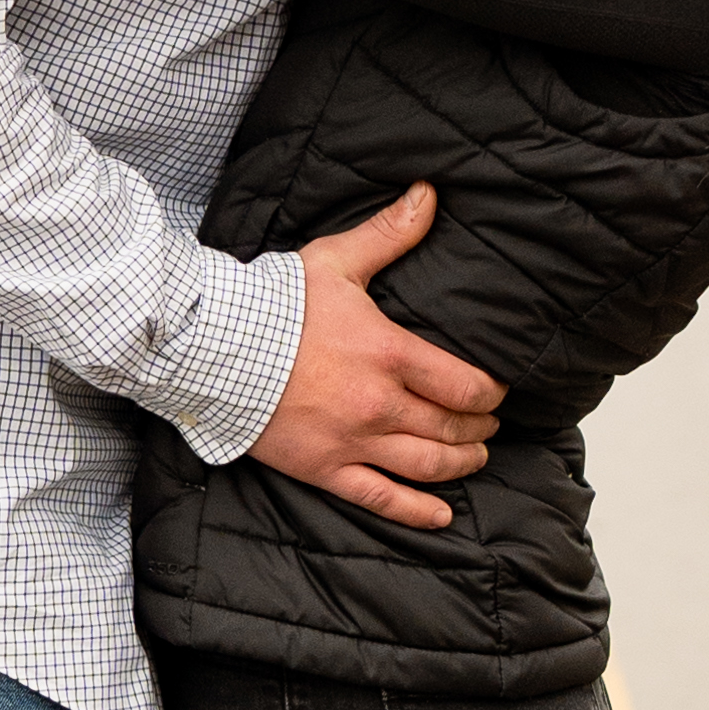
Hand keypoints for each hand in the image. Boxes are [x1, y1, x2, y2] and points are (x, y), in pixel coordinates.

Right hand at [247, 182, 502, 527]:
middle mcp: (379, 404)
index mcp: (388, 354)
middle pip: (451, 426)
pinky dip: (417, 511)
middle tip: (488, 423)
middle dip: (479, 426)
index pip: (464, 384)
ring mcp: (352, 442)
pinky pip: (381, 498)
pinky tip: (441, 515)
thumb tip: (430, 194)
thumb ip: (389, 233)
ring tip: (474, 455)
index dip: (490, 392)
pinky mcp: (324, 469)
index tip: (496, 391)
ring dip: (460, 462)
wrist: (212, 348)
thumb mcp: (336, 262)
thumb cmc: (273, 306)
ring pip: (426, 464)